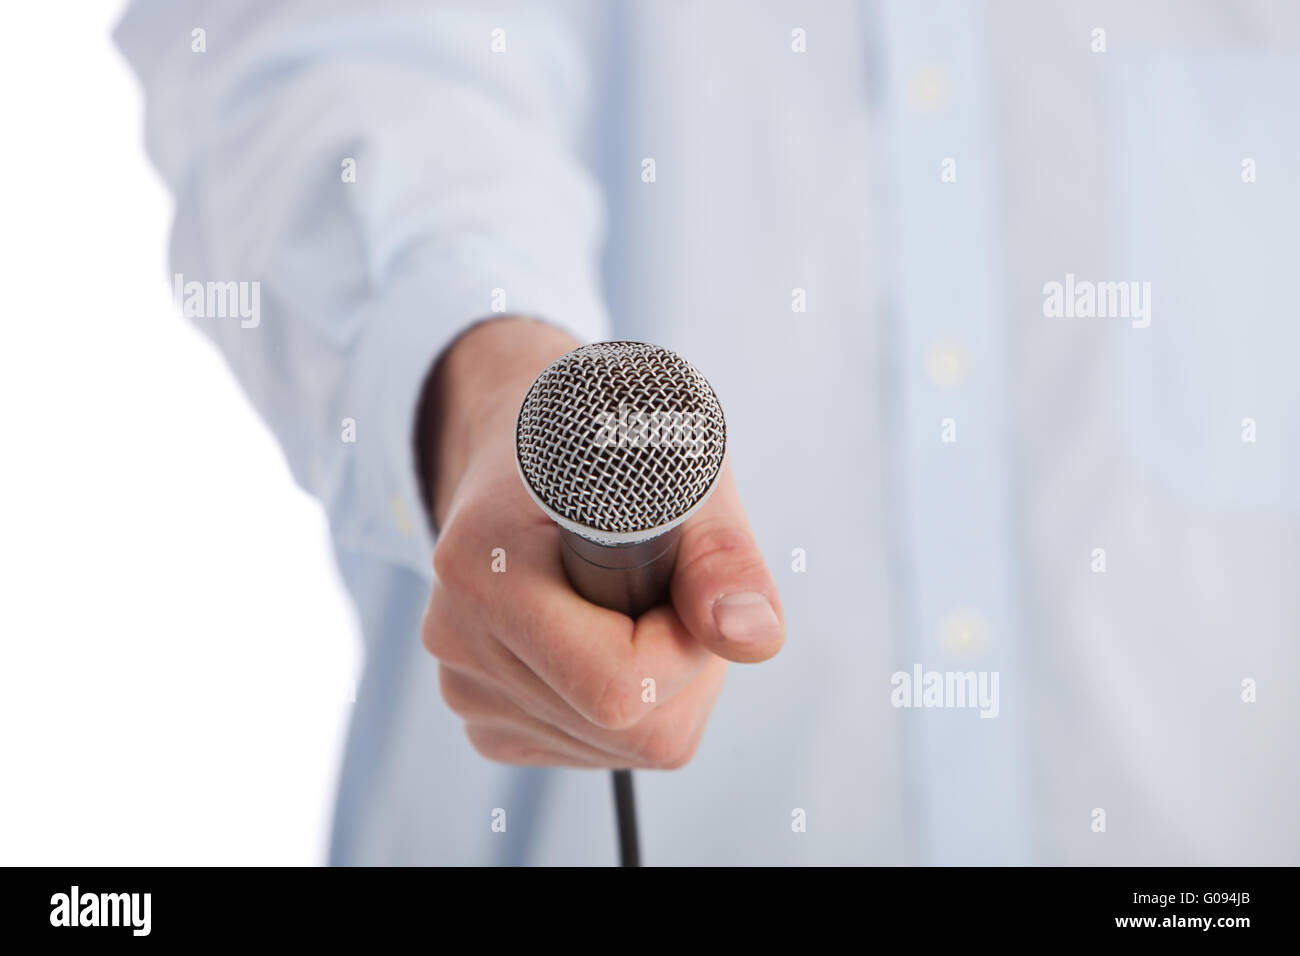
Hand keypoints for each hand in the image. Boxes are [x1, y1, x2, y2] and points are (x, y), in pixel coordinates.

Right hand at [419, 317, 784, 767]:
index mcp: (483, 569)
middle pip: (624, 727)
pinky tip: (606, 637)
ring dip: (659, 686)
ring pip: (616, 745)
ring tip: (632, 602)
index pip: (619, 683)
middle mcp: (456, 638)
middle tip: (668, 588)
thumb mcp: (680, 477)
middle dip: (679, 667)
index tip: (682, 580)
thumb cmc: (611, 454)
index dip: (684, 641)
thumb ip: (722, 558)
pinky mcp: (483, 717)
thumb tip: (754, 636)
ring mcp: (463, 685)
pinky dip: (626, 707)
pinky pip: (592, 746)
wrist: (543, 451)